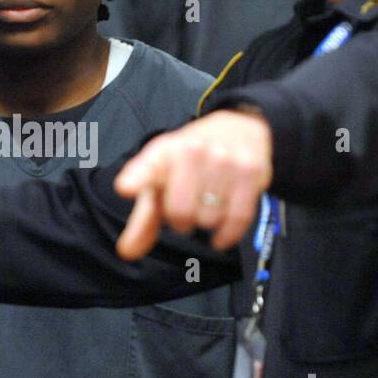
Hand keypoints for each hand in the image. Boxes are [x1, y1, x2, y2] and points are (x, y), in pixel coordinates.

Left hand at [112, 109, 272, 259]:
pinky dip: (227, 234)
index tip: (126, 188)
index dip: (136, 179)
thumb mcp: (163, 180)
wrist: (239, 126)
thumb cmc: (193, 160)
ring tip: (207, 204)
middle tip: (187, 208)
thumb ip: (144, 218)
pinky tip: (220, 235)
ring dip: (206, 221)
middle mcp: (193, 151)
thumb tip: (128, 251)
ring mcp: (224, 160)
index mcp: (164, 151)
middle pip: (181, 212)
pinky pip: (238, 218)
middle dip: (181, 220)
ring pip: (209, 218)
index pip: (147, 166)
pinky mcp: (250, 172)